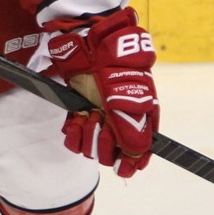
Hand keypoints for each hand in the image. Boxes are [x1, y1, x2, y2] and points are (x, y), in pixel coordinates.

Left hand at [46, 8, 159, 176]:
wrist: (90, 47)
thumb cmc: (116, 70)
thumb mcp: (130, 101)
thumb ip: (134, 133)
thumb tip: (134, 160)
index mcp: (140, 120)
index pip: (138, 154)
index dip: (130, 163)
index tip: (122, 167)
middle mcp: (119, 124)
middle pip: (111, 156)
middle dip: (104, 143)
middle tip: (101, 122)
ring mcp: (98, 120)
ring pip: (91, 150)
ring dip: (88, 135)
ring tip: (88, 114)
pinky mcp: (78, 115)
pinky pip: (74, 141)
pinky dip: (73, 133)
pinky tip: (75, 119)